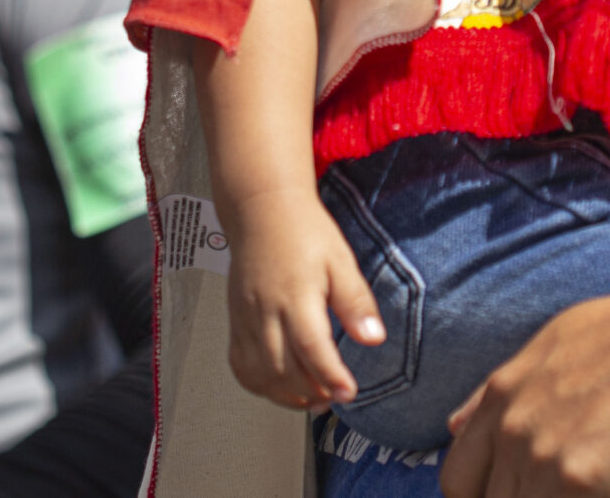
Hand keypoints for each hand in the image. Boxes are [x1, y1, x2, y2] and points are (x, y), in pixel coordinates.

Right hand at [221, 185, 383, 409]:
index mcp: (296, 294)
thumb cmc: (302, 232)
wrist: (262, 211)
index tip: (347, 392)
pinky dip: (260, 385)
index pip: (311, 346)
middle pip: (283, 368)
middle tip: (334, 398)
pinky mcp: (236, 321)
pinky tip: (280, 386)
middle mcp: (265, 310)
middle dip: (310, 392)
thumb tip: (374, 336)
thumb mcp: (341, 261)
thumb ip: (355, 302)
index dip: (330, 376)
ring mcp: (246, 318)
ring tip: (312, 399)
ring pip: (260, 372)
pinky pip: (241, 365)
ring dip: (286, 396)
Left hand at [442, 267, 609, 497]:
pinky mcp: (581, 482)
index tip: (516, 496)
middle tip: (566, 493)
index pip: (458, 479)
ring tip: (595, 491)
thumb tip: (454, 423)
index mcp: (504, 392)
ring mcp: (542, 456)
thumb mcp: (563, 341)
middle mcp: (513, 425)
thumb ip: (507, 386)